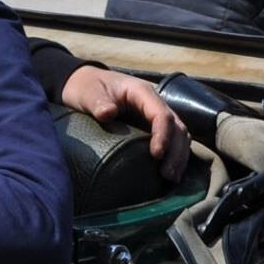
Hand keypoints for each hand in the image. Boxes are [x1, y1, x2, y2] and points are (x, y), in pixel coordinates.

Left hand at [61, 65, 188, 182]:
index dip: (163, 135)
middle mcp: (154, 104)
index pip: (161, 114)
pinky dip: (174, 156)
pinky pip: (171, 140)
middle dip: (175, 151)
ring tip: (171, 178)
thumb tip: (108, 113)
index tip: (156, 154)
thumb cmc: (87, 87)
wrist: (83, 84)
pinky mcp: (151, 127)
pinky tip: (170, 174)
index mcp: (142, 92)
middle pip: (177, 127)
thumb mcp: (88, 93)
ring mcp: (154, 116)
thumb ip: (98, 102)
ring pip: (179, 135)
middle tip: (167, 174)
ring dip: (179, 157)